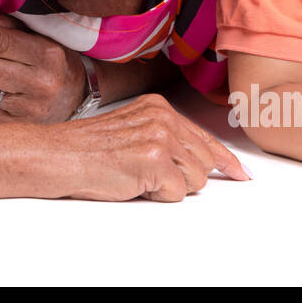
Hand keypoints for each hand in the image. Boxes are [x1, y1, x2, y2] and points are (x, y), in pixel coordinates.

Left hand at [0, 13, 86, 122]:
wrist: (79, 97)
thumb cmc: (56, 62)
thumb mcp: (42, 38)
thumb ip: (10, 27)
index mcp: (48, 55)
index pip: (0, 42)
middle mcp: (42, 83)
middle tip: (5, 63)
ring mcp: (31, 109)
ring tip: (10, 82)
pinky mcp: (20, 127)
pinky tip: (10, 97)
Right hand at [60, 93, 250, 200]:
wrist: (61, 156)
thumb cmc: (90, 150)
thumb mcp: (134, 130)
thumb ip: (166, 137)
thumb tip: (199, 161)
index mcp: (160, 106)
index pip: (204, 136)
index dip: (225, 159)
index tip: (239, 172)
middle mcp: (164, 117)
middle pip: (204, 161)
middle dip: (183, 177)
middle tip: (151, 177)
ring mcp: (161, 137)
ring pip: (195, 179)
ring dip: (169, 187)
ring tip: (138, 176)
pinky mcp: (155, 160)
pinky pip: (176, 193)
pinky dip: (156, 195)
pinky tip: (134, 182)